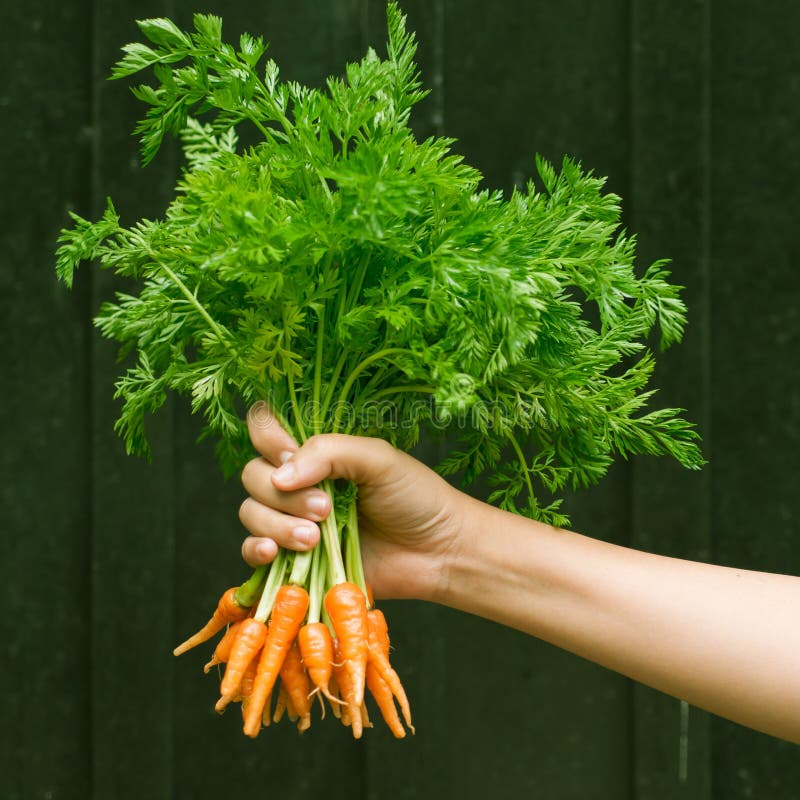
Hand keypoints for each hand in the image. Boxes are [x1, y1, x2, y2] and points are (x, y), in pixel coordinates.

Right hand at [238, 402, 467, 600]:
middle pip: (253, 476)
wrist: (438, 553)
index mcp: (317, 453)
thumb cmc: (416, 498)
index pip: (266, 430)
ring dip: (276, 524)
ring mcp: (294, 522)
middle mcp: (300, 484)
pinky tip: (274, 553)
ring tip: (315, 539)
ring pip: (251, 513)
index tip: (289, 455)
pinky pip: (252, 552)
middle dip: (281, 494)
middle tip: (325, 509)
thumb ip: (329, 453)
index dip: (267, 439)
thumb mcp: (379, 459)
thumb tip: (281, 475)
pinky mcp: (294, 561)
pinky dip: (255, 550)